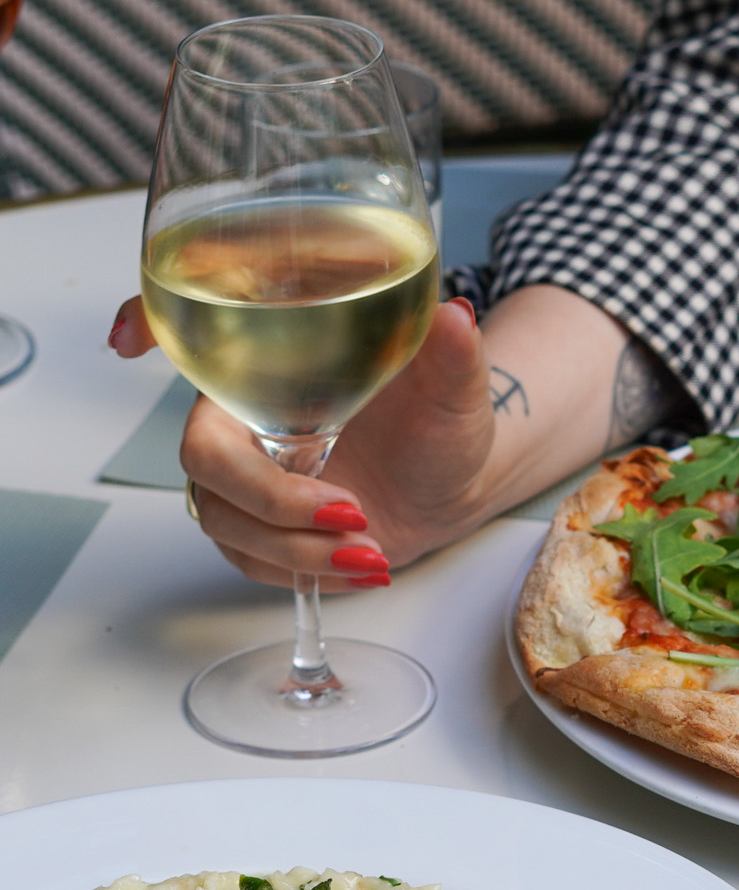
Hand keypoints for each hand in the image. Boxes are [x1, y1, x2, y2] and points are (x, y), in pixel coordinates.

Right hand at [110, 297, 492, 590]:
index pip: (187, 332)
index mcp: (273, 366)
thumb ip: (453, 356)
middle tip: (352, 509)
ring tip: (372, 552)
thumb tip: (455, 317)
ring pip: (225, 519)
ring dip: (297, 546)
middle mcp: (246, 419)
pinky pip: (253, 560)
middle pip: (204, 458)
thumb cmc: (441, 424)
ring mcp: (247, 477)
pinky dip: (307, 572)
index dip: (144, 324)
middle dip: (271, 496)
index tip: (130, 340)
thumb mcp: (456, 390)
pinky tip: (363, 570)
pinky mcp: (262, 529)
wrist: (453, 483)